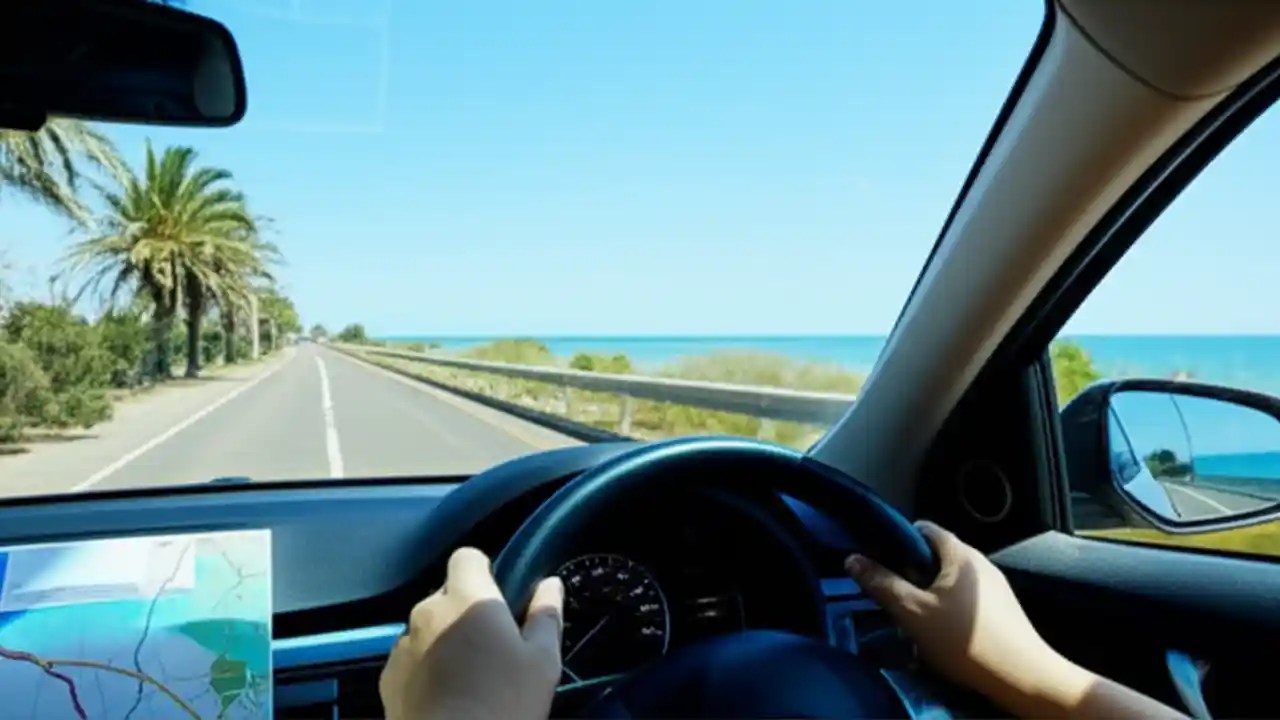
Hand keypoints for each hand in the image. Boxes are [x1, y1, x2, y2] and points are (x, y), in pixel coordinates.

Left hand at [379, 547, 563, 719]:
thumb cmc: (504, 703)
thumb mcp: (542, 662)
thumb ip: (546, 615)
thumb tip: (551, 584)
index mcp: (468, 598)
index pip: (467, 556)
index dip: (483, 571)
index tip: (500, 598)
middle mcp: (428, 611)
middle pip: (447, 594)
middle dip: (465, 610)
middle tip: (492, 645)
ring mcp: (402, 645)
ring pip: (427, 627)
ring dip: (443, 638)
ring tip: (466, 676)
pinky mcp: (387, 677)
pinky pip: (410, 657)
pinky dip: (425, 666)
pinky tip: (444, 695)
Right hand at [844, 520, 1057, 700]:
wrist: (1022, 677)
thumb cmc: (963, 639)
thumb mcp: (912, 612)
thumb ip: (881, 584)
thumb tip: (852, 558)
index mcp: (960, 553)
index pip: (923, 528)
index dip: (897, 541)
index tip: (881, 565)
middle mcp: (980, 561)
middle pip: (935, 556)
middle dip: (911, 574)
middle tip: (895, 598)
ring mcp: (995, 585)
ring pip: (950, 579)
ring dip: (929, 594)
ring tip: (916, 620)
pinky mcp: (1003, 608)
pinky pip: (966, 597)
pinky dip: (949, 608)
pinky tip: (944, 633)